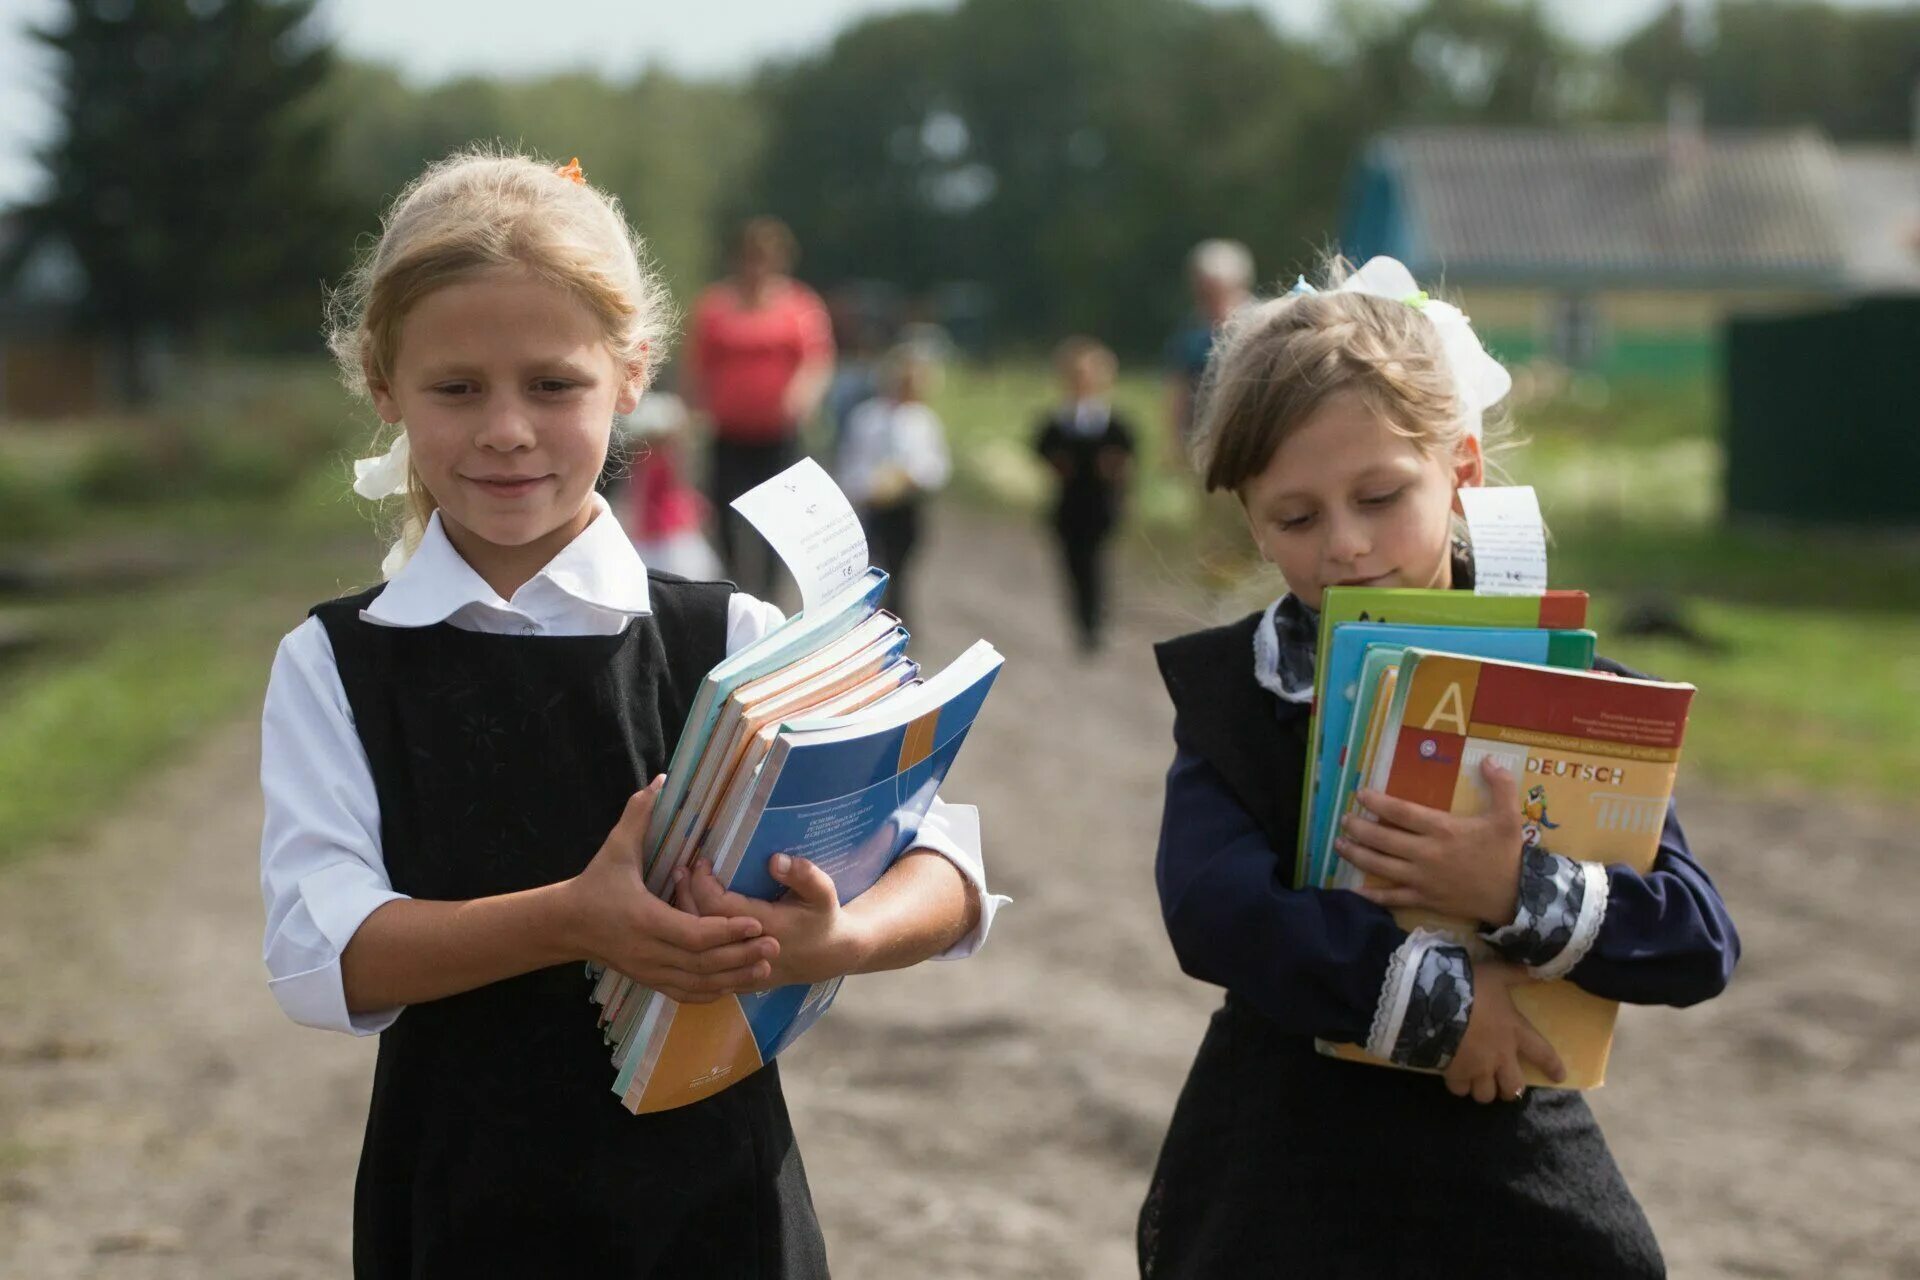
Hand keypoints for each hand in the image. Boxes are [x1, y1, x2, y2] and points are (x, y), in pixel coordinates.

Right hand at [562, 778, 778, 1003]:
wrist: (567, 925)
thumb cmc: (595, 884)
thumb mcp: (615, 848)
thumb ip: (639, 815)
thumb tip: (662, 780)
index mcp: (645, 919)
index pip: (693, 934)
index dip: (727, 930)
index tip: (756, 922)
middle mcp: (649, 951)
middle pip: (703, 964)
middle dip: (741, 956)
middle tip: (775, 946)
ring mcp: (649, 971)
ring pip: (698, 983)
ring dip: (734, 978)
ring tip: (766, 969)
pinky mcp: (649, 980)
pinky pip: (685, 993)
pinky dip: (712, 992)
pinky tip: (735, 984)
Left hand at [676, 854, 868, 988]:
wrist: (829, 957)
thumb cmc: (823, 918)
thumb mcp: (823, 892)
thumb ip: (803, 874)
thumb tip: (774, 860)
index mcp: (769, 927)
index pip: (721, 908)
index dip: (704, 884)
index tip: (703, 862)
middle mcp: (750, 951)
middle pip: (703, 926)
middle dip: (687, 895)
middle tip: (682, 870)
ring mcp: (741, 969)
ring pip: (699, 946)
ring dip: (684, 915)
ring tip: (679, 886)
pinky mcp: (737, 977)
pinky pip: (705, 961)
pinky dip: (691, 939)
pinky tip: (685, 917)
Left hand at [1337, 756, 1526, 925]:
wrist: (1515, 897)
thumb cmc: (1506, 855)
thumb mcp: (1510, 817)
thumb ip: (1501, 787)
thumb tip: (1488, 760)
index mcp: (1443, 830)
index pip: (1401, 812)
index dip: (1377, 802)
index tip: (1360, 794)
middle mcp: (1426, 853)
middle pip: (1383, 838)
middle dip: (1358, 828)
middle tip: (1343, 819)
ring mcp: (1422, 878)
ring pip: (1381, 866)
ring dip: (1356, 854)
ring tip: (1338, 844)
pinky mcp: (1424, 898)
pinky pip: (1392, 897)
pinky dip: (1372, 895)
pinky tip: (1353, 890)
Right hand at [1445, 958, 1565, 1101]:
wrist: (1435, 1000)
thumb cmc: (1471, 986)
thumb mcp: (1495, 974)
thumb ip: (1515, 974)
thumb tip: (1537, 969)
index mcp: (1515, 1032)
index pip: (1543, 1054)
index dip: (1552, 1067)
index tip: (1558, 1078)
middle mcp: (1500, 1056)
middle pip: (1513, 1088)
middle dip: (1509, 1089)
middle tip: (1502, 1082)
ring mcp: (1477, 1068)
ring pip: (1486, 1094)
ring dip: (1484, 1089)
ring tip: (1477, 1081)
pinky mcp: (1455, 1072)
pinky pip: (1460, 1089)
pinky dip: (1459, 1085)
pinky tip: (1455, 1076)